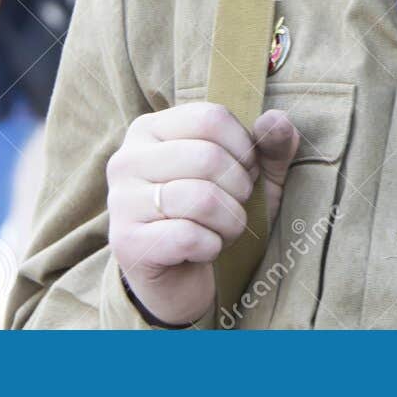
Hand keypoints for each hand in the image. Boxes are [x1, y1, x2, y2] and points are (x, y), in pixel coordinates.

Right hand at [106, 102, 299, 326]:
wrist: (179, 278)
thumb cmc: (216, 215)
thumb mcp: (254, 177)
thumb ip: (272, 145)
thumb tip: (276, 120)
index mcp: (151, 128)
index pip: (211, 118)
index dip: (244, 148)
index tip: (246, 171)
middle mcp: (127, 158)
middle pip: (208, 158)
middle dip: (239, 188)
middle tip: (235, 205)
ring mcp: (121, 200)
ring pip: (202, 199)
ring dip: (230, 221)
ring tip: (222, 229)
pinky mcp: (126, 242)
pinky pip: (188, 237)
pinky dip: (211, 247)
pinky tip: (203, 250)